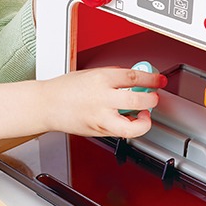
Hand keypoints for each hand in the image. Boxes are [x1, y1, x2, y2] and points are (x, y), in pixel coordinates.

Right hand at [41, 66, 166, 138]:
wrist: (46, 105)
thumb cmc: (64, 89)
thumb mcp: (90, 73)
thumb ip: (113, 76)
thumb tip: (134, 78)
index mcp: (100, 79)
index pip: (133, 77)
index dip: (151, 79)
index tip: (159, 80)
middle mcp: (101, 99)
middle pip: (137, 100)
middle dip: (151, 100)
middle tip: (153, 98)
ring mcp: (100, 118)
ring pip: (131, 127)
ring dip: (144, 121)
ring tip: (144, 115)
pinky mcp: (98, 131)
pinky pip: (120, 132)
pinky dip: (129, 127)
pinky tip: (128, 121)